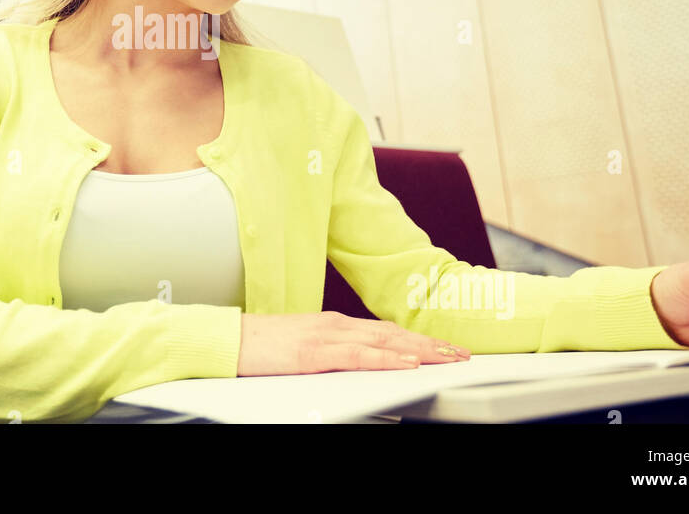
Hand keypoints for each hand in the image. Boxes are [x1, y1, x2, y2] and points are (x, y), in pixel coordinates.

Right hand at [236, 312, 470, 375]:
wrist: (227, 339)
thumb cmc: (259, 347)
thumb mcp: (302, 347)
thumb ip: (329, 352)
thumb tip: (353, 363)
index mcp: (333, 325)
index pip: (385, 331)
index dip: (417, 338)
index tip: (443, 346)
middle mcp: (335, 325)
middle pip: (393, 334)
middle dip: (430, 343)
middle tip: (461, 352)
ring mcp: (325, 336)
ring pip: (384, 341)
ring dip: (420, 349)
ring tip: (448, 356)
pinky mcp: (313, 353)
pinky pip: (358, 356)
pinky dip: (386, 358)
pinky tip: (407, 362)